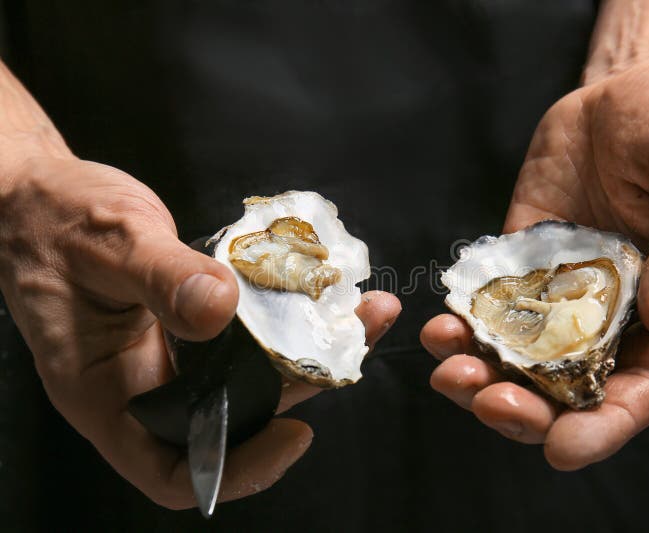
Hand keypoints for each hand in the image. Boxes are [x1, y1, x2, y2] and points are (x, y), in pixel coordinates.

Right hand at [0, 156, 400, 507]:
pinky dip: (290, 314)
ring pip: (251, 372)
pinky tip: (325, 287)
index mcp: (107, 394)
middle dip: (301, 387)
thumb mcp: (107, 244)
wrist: (43, 197)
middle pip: (234, 416)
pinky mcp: (196, 323)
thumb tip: (219, 310)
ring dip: (311, 345)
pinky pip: (249, 332)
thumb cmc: (53, 222)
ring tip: (363, 309)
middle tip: (354, 341)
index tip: (295, 432)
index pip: (174, 470)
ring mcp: (175, 355)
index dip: (239, 468)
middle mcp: (148, 384)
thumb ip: (161, 277)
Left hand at [421, 61, 648, 468]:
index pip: (642, 391)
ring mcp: (561, 294)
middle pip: (569, 390)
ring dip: (482, 375)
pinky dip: (465, 324)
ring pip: (520, 358)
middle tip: (485, 400)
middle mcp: (613, 317)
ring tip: (449, 364)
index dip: (603, 427)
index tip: (561, 447)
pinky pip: (489, 306)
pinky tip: (443, 323)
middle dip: (526, 410)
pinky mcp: (521, 265)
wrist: (627, 91)